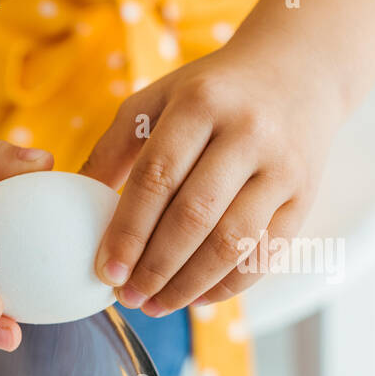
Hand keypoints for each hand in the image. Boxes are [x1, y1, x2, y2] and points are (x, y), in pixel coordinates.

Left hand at [81, 44, 343, 314]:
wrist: (299, 69)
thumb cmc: (210, 94)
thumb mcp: (156, 101)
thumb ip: (113, 151)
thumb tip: (70, 204)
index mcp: (201, 104)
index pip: (157, 178)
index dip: (128, 232)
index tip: (106, 272)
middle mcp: (248, 132)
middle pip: (195, 216)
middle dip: (155, 267)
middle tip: (127, 297)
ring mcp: (282, 166)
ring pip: (233, 242)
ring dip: (189, 285)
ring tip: (155, 305)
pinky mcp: (304, 195)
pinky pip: (265, 254)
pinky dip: (229, 285)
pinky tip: (197, 299)